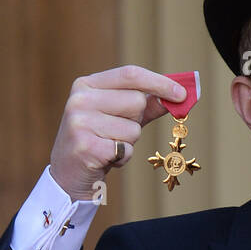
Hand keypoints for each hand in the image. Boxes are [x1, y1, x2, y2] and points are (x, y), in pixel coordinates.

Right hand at [49, 66, 187, 198]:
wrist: (69, 174)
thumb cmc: (98, 141)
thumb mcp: (119, 117)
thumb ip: (147, 105)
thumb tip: (179, 96)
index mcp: (86, 85)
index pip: (130, 74)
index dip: (159, 83)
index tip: (182, 93)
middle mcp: (80, 99)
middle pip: (137, 102)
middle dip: (138, 121)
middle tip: (118, 132)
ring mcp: (80, 122)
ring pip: (134, 129)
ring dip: (129, 143)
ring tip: (109, 147)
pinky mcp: (86, 146)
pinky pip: (126, 150)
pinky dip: (123, 158)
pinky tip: (106, 159)